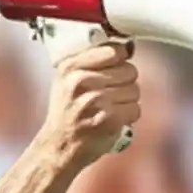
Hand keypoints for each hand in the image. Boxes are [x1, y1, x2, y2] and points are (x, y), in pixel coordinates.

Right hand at [39, 41, 140, 174]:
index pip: (115, 50)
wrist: (58, 146)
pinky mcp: (108, 119)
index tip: (115, 67)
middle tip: (110, 93)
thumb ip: (91, 59)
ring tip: (109, 107)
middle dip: (125, 82)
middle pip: (130, 70)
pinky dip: (128, 116)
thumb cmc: (67, 111)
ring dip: (127, 101)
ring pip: (135, 90)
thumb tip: (128, 46)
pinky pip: (135, 109)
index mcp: (71, 66)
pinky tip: (113, 119)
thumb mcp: (66, 78)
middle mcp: (81, 81)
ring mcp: (95, 100)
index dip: (121, 59)